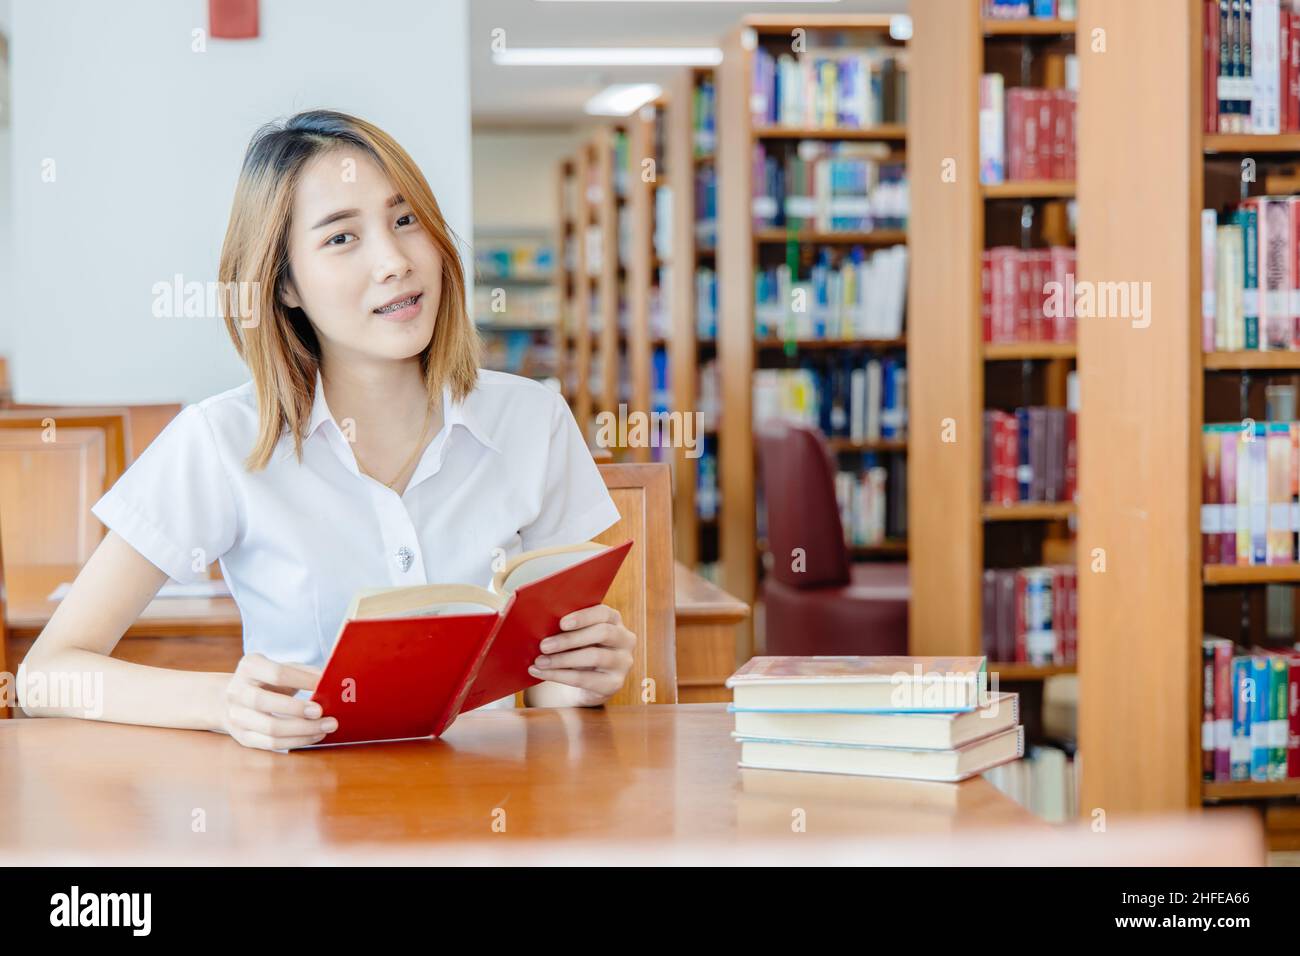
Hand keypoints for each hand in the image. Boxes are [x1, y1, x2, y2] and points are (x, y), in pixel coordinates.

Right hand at [219, 653, 335, 750]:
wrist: (233, 699)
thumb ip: (304, 673)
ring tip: (326, 726)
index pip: (276, 673)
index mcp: (249, 667)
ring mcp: (236, 716)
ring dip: (302, 730)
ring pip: (270, 728)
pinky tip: (314, 735)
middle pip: (264, 702)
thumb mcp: (282, 668)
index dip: (302, 680)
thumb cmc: (268, 680)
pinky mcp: (243, 737)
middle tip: (322, 712)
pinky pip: (271, 744)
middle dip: (296, 709)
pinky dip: (296, 741)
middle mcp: (237, 691)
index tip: (323, 684)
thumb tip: (331, 681)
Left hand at [528, 604, 635, 706]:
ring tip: (540, 661)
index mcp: (615, 620)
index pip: (604, 613)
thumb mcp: (576, 635)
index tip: (562, 623)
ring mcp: (623, 663)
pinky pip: (586, 679)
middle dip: (570, 639)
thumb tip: (540, 620)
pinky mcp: (615, 684)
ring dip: (563, 659)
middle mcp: (625, 639)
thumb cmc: (577, 649)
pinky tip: (541, 673)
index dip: (584, 617)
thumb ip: (566, 626)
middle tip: (544, 645)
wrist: (586, 682)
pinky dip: (560, 675)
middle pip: (602, 633)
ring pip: (595, 657)